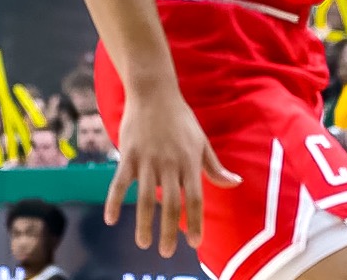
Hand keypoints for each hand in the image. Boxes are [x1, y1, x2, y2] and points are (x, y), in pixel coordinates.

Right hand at [103, 89, 240, 256]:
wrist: (155, 94)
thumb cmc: (181, 120)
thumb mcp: (202, 142)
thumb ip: (214, 167)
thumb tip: (235, 183)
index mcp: (190, 162)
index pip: (195, 198)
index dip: (196, 221)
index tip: (195, 243)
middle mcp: (170, 164)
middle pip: (170, 204)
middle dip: (169, 231)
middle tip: (165, 252)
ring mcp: (148, 160)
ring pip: (145, 198)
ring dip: (143, 224)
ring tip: (144, 243)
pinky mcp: (128, 155)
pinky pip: (119, 183)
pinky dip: (114, 201)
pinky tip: (111, 220)